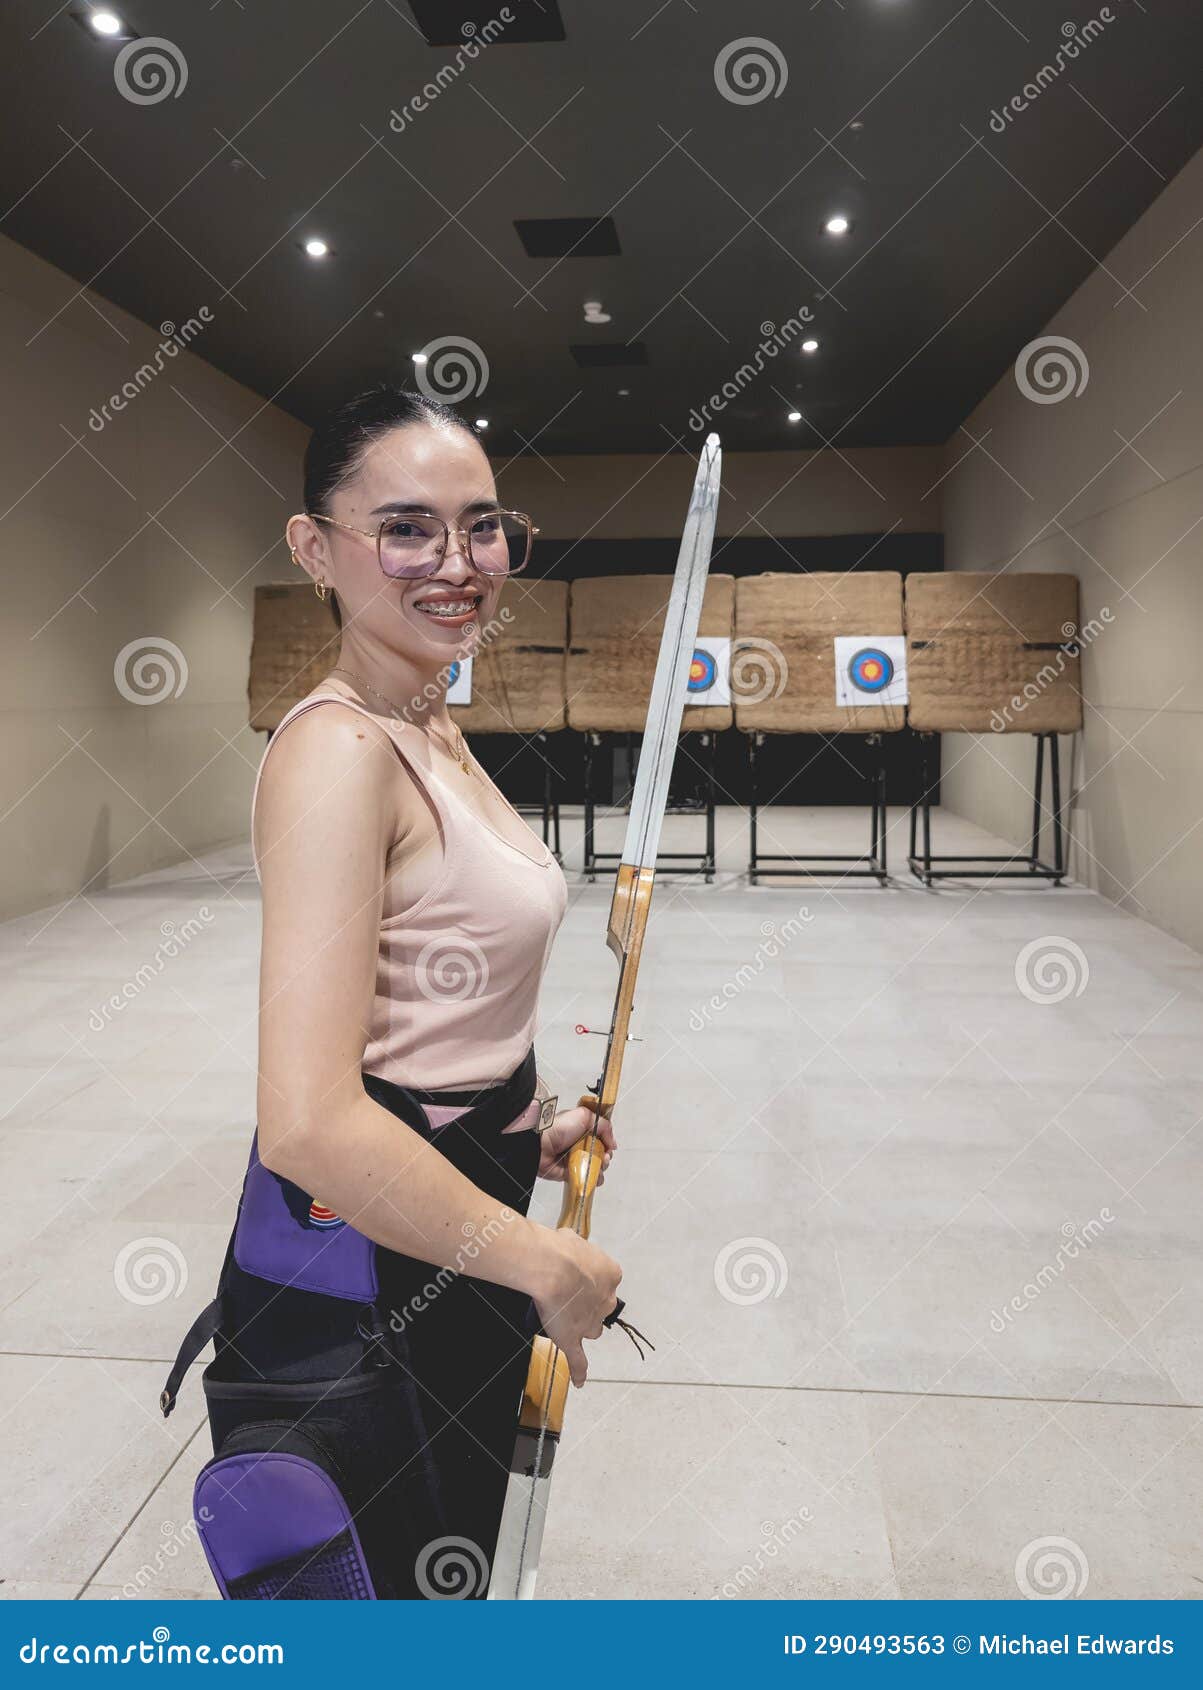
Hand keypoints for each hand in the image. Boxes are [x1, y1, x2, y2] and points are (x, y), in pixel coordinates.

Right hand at [530, 1226, 621, 1387]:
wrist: (553, 1266)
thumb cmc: (561, 1251)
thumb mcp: (571, 1239)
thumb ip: (572, 1244)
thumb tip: (566, 1239)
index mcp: (610, 1274)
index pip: (605, 1284)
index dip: (590, 1283)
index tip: (577, 1279)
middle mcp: (606, 1298)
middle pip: (601, 1308)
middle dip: (588, 1304)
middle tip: (568, 1297)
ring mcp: (591, 1321)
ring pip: (591, 1328)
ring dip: (580, 1325)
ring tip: (560, 1315)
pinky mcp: (574, 1339)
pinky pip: (579, 1360)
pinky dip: (579, 1370)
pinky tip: (579, 1379)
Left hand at [538, 1104, 615, 1181]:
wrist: (540, 1145)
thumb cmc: (560, 1128)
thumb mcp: (584, 1116)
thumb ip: (604, 1125)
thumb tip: (612, 1143)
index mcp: (582, 1130)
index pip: (601, 1138)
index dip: (607, 1142)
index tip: (609, 1146)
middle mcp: (580, 1145)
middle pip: (601, 1153)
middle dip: (606, 1156)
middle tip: (604, 1156)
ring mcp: (576, 1160)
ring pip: (596, 1166)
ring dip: (602, 1167)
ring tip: (600, 1165)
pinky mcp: (571, 1173)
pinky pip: (587, 1177)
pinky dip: (595, 1178)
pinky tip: (597, 1176)